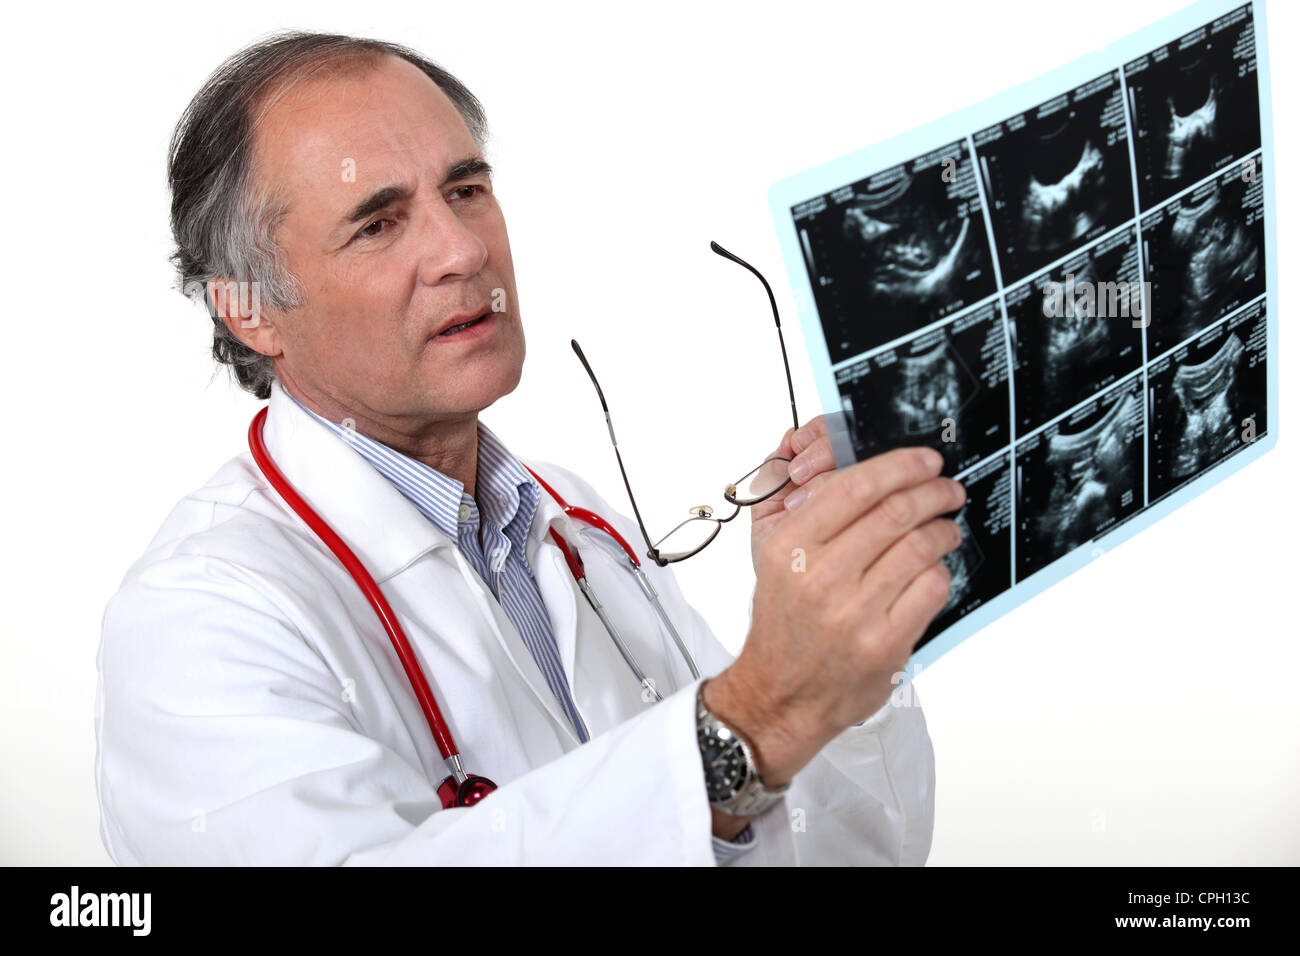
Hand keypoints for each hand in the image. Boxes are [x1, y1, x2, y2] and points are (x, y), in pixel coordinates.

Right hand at [710, 446, 966, 786]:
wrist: (781, 694)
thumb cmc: (785, 624)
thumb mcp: (775, 561)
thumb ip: (811, 514)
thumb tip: (869, 473)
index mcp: (789, 548)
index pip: (855, 487)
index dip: (899, 466)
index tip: (924, 461)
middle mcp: (819, 577)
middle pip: (895, 511)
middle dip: (933, 492)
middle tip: (947, 490)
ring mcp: (855, 613)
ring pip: (920, 546)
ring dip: (944, 530)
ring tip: (946, 530)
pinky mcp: (885, 643)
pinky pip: (932, 587)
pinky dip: (940, 571)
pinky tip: (932, 572)